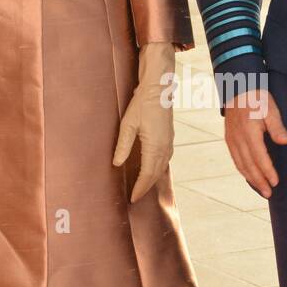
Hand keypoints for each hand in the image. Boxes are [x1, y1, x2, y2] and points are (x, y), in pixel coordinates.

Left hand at [113, 42, 175, 202]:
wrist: (159, 87)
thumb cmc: (143, 103)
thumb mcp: (128, 124)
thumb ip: (123, 145)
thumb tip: (116, 163)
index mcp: (155, 147)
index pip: (147, 175)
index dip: (140, 188)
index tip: (132, 199)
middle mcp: (165, 147)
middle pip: (156, 174)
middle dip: (146, 187)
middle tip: (136, 197)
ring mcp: (169, 142)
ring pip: (162, 167)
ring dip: (153, 178)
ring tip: (143, 187)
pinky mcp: (169, 137)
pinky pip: (165, 159)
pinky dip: (158, 168)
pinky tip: (153, 168)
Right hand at [223, 87, 286, 197]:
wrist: (238, 87)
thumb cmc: (257, 98)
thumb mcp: (270, 108)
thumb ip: (277, 126)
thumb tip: (285, 142)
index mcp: (249, 132)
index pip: (259, 158)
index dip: (267, 172)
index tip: (276, 182)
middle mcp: (238, 138)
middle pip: (249, 165)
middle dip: (259, 181)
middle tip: (269, 193)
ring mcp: (232, 139)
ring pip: (240, 164)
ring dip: (251, 179)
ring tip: (261, 189)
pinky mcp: (229, 138)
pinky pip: (235, 158)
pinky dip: (242, 170)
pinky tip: (249, 176)